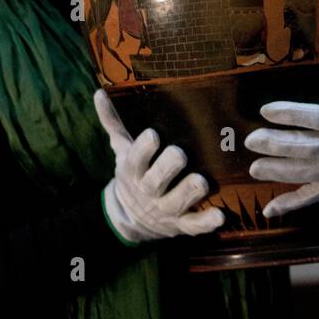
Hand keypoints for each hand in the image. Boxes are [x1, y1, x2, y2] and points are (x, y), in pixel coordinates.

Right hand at [94, 89, 223, 243]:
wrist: (130, 218)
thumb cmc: (132, 174)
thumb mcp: (121, 150)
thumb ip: (112, 123)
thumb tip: (99, 93)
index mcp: (133, 172)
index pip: (135, 160)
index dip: (143, 149)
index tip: (153, 134)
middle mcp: (148, 192)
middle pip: (155, 182)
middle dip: (167, 168)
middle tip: (180, 154)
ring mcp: (165, 210)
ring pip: (176, 203)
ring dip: (189, 193)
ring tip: (202, 181)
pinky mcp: (180, 224)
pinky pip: (194, 225)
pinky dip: (206, 222)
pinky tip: (220, 214)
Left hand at [244, 29, 318, 218]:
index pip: (318, 118)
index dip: (292, 114)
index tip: (267, 110)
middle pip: (306, 148)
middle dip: (276, 144)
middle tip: (250, 140)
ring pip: (306, 173)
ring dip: (278, 171)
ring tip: (254, 167)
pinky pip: (314, 196)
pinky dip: (292, 204)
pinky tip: (270, 208)